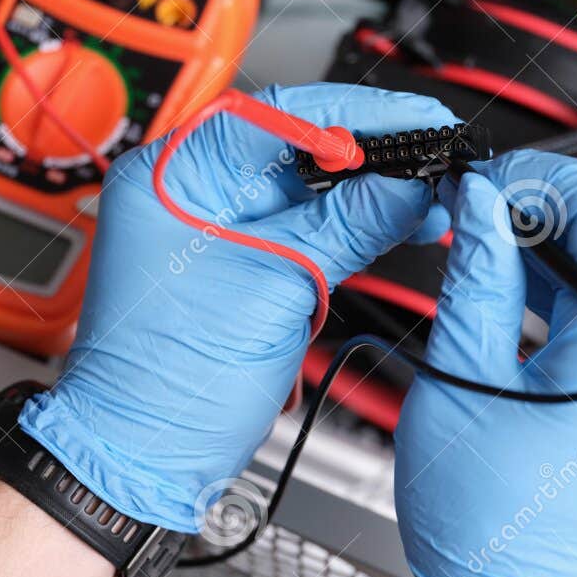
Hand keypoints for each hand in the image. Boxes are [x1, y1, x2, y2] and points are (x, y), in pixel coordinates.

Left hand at [22, 83, 453, 530]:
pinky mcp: (237, 274)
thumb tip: (408, 187)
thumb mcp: (276, 289)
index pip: (277, 114)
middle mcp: (188, 196)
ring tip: (423, 210)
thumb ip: (348, 227)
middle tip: (433, 169)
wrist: (142, 463)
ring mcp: (213, 236)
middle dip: (371, 162)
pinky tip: (388, 237)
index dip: (358, 114)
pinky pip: (301, 239)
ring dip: (366, 205)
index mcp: (171, 177)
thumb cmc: (165, 386)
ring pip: (306, 198)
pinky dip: (344, 241)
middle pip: (296, 152)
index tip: (418, 120)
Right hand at [393, 150, 576, 576]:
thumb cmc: (497, 543)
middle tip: (478, 222)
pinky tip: (518, 339)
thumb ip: (476, 283)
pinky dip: (573, 333)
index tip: (496, 180)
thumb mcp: (461, 390)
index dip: (548, 179)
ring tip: (487, 277)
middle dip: (546, 227)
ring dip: (557, 280)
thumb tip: (482, 210)